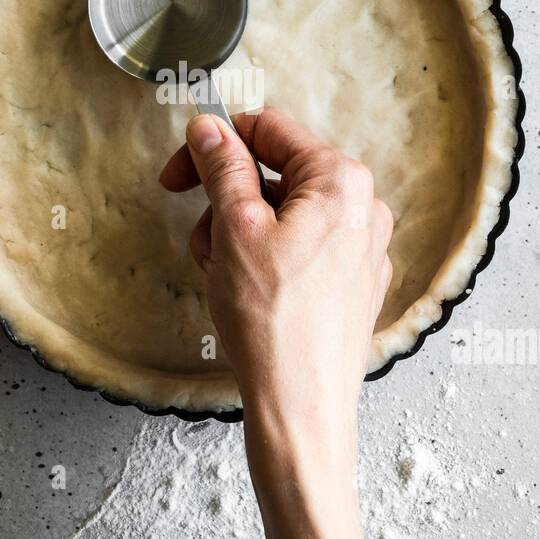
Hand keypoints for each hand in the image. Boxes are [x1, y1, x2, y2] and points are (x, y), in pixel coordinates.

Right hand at [160, 107, 403, 538]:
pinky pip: (296, 253)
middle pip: (274, 175)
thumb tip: (209, 127)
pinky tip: (243, 298)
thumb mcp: (234, 229)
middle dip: (226, 204)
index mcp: (342, 181)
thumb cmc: (272, 323)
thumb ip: (222, 166)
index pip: (269, 130)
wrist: (301, 411)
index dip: (213, 147)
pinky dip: (261, 264)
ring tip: (221, 279)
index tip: (176, 175)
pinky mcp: (350, 287)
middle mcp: (364, 208)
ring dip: (237, 237)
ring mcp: (360, 250)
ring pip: (280, 217)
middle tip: (201, 241)